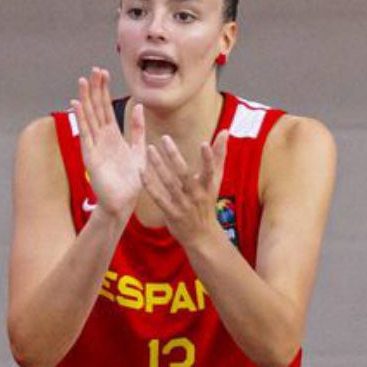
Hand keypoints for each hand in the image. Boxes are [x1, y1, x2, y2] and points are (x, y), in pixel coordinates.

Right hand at [71, 68, 144, 219]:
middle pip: (96, 108)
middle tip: (94, 70)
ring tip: (83, 81)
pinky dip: (81, 119)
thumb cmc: (130, 179)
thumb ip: (138, 128)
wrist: (123, 201)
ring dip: (86, 99)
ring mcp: (94, 145)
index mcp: (113, 135)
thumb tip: (139, 106)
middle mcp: (101, 138)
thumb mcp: (139, 148)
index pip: (106, 108)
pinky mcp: (90, 156)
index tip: (103, 73)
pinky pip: (85, 134)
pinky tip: (77, 104)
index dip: (104, 90)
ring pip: (89, 117)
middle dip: (95, 89)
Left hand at [143, 132, 229, 246]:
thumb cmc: (208, 202)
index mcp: (208, 186)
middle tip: (165, 138)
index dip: (208, 158)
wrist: (202, 236)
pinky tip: (141, 172)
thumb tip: (225, 131)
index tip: (204, 144)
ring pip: (169, 183)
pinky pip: (158, 198)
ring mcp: (183, 205)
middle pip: (185, 174)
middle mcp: (196, 195)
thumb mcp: (216, 180)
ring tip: (149, 149)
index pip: (210, 171)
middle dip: (174, 156)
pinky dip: (149, 185)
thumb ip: (219, 155)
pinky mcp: (171, 213)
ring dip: (158, 166)